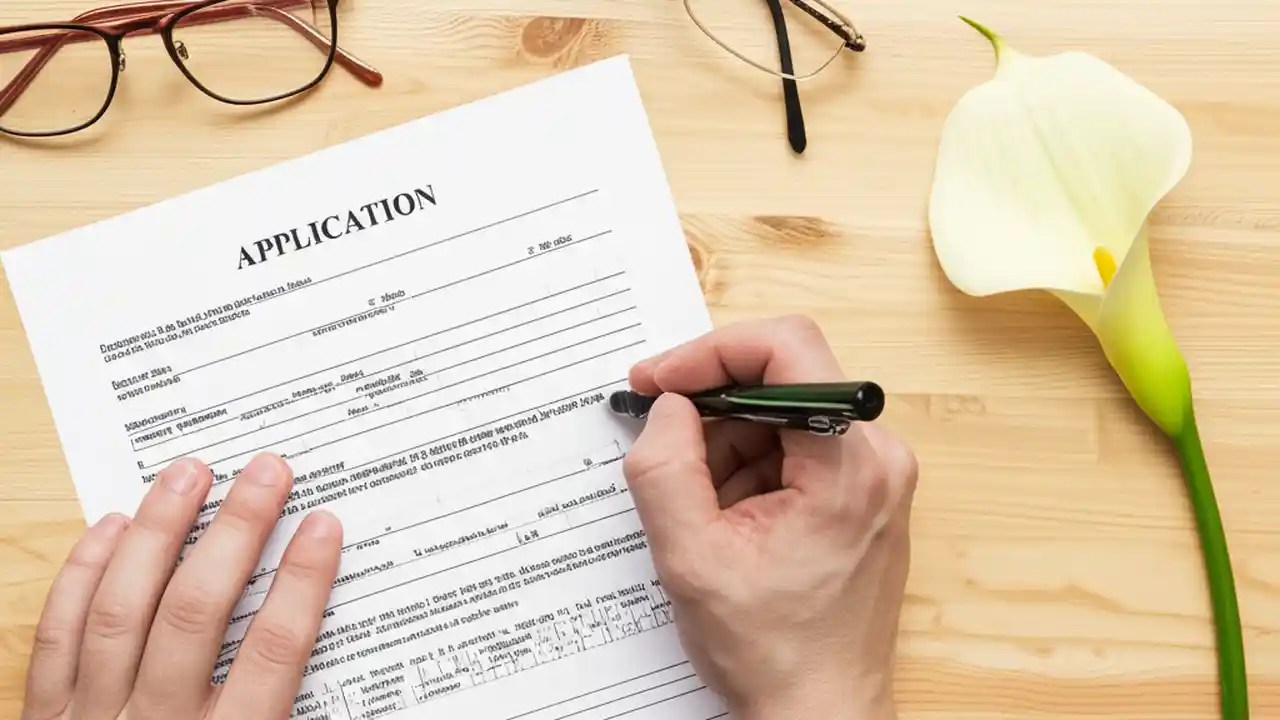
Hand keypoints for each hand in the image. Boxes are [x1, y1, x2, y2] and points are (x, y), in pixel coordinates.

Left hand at [21, 453, 341, 719]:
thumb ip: (294, 718)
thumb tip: (373, 693)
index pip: (273, 653)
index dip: (303, 583)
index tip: (324, 526)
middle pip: (197, 612)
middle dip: (236, 533)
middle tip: (267, 470)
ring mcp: (93, 719)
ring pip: (122, 608)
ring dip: (159, 532)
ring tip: (189, 473)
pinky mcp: (44, 716)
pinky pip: (59, 634)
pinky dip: (83, 575)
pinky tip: (111, 527)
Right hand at [622, 316, 916, 719]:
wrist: (818, 711)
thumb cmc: (772, 650)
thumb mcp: (691, 557)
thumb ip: (665, 466)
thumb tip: (669, 405)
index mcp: (850, 464)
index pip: (787, 348)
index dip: (710, 351)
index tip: (659, 381)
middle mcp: (877, 457)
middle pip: (780, 381)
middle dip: (709, 412)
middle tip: (664, 453)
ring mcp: (874, 475)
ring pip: (780, 415)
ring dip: (725, 448)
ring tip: (705, 515)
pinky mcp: (861, 492)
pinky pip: (793, 448)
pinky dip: (747, 470)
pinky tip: (729, 522)